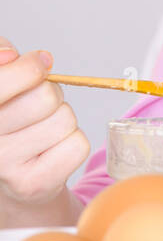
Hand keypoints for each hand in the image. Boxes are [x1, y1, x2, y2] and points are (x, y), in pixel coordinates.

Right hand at [0, 38, 89, 204]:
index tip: (41, 65)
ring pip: (64, 119)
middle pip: (45, 97)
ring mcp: (5, 168)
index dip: (30, 67)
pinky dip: (73, 142)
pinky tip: (51, 150)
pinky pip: (78, 144)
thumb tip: (10, 55)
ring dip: (62, 119)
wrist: (14, 172)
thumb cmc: (10, 116)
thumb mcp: (3, 80)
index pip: (5, 79)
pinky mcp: (32, 185)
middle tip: (38, 107)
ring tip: (42, 129)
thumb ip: (1, 56)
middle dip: (51, 94)